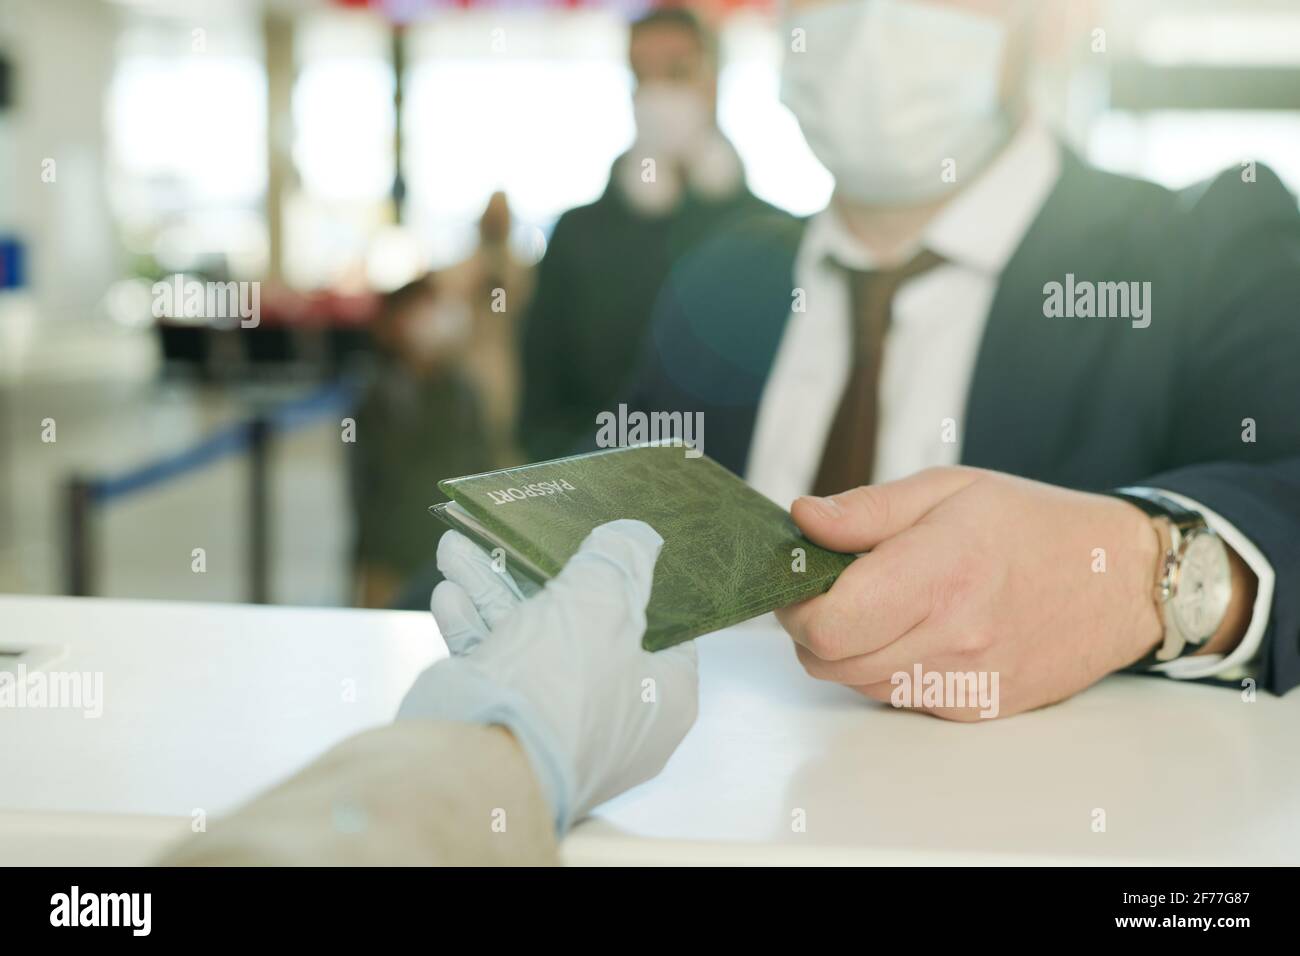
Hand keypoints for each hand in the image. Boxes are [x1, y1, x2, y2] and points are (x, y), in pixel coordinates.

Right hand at [398, 520, 698, 828]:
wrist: (481, 765)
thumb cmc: (562, 687)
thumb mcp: (603, 600)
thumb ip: (620, 559)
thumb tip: (634, 538)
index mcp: (662, 699)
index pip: (666, 632)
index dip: (642, 586)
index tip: (619, 550)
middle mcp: (614, 717)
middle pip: (587, 627)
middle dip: (542, 575)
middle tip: (524, 538)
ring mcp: (558, 724)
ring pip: (531, 640)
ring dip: (492, 591)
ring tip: (458, 550)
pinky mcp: (510, 727)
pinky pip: (497, 667)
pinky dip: (473, 629)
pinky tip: (449, 596)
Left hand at [776, 467, 1163, 719]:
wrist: (1121, 580)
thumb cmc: (1032, 525)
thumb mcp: (949, 489)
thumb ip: (867, 511)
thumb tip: (802, 520)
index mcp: (941, 573)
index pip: (828, 624)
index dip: (798, 603)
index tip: (805, 576)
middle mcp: (954, 638)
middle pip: (830, 662)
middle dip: (816, 626)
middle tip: (838, 588)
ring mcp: (966, 682)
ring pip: (858, 684)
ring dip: (852, 649)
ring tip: (887, 603)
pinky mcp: (975, 708)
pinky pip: (899, 697)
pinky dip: (890, 667)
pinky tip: (922, 630)